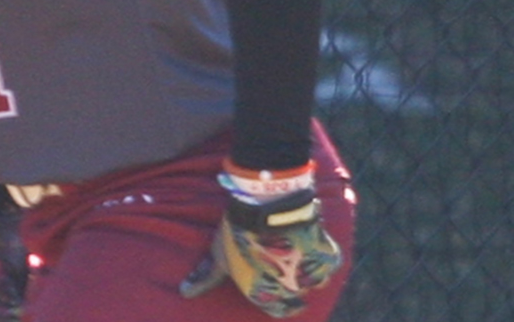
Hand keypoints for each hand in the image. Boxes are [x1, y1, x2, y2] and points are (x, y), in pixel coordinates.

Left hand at [180, 168, 341, 317]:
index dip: (278, 301)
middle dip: (292, 284)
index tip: (276, 288)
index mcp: (267, 298)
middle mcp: (292, 292)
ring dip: (308, 271)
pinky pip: (329, 262)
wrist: (266, 202)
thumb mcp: (220, 255)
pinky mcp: (326, 254)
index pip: (280, 311)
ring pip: (315, 280)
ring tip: (297, 255)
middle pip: (298, 296)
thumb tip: (185, 292)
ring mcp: (311, 275)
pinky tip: (312, 246)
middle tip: (284, 266)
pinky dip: (322, 256)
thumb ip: (207, 277)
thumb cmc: (238, 232)